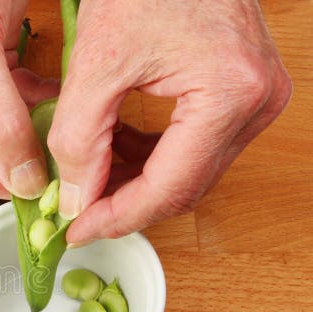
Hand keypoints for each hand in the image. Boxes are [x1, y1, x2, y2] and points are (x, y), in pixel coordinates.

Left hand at [49, 0, 291, 245]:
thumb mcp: (95, 62)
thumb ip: (77, 138)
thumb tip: (73, 199)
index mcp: (229, 94)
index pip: (169, 188)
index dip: (118, 217)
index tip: (76, 230)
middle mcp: (257, 102)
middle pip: (184, 187)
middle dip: (126, 206)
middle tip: (77, 214)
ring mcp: (256, 98)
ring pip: (189, 172)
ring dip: (137, 184)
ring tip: (87, 186)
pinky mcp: (241, 92)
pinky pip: (194, 146)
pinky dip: (152, 158)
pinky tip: (113, 155)